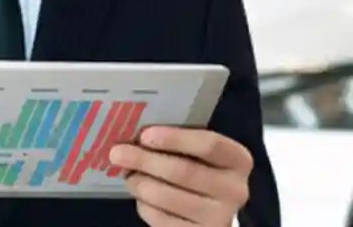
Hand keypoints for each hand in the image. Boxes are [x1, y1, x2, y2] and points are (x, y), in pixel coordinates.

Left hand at [110, 126, 252, 225]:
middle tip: (117, 153)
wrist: (210, 210)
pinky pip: (161, 220)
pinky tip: (142, 197)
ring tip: (129, 177)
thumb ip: (174, 140)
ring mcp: (220, 217)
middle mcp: (235, 190)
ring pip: (167, 197)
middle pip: (184, 171)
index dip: (174, 138)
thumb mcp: (195, 151)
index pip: (209, 144)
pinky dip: (145, 206)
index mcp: (237, 160)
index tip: (145, 135)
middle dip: (145, 160)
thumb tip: (133, 136)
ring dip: (140, 184)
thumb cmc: (197, 169)